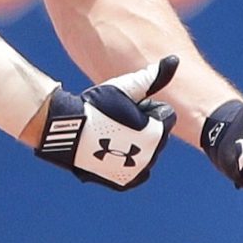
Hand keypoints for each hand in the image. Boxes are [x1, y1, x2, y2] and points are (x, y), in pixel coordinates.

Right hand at [34, 55, 179, 190]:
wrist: (68, 133)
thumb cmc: (96, 106)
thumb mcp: (125, 87)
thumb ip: (152, 76)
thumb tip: (174, 59)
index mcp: (156, 133)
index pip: (164, 115)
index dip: (145, 107)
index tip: (126, 107)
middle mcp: (151, 156)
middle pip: (157, 136)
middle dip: (143, 127)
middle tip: (116, 120)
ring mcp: (137, 172)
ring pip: (145, 153)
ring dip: (135, 145)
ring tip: (110, 135)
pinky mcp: (125, 183)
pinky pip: (135, 171)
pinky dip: (126, 162)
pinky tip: (109, 151)